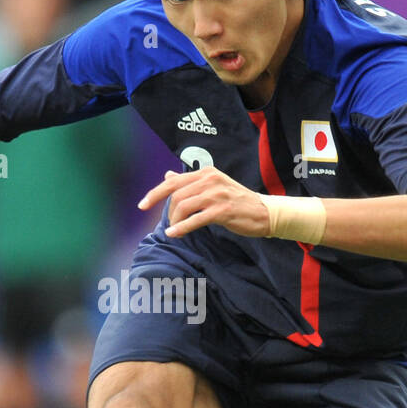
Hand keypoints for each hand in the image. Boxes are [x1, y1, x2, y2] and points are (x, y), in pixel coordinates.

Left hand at [139, 168, 270, 239]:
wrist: (264, 212)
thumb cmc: (237, 201)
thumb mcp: (214, 186)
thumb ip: (191, 182)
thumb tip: (168, 175)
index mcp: (206, 173)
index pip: (173, 181)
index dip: (154, 193)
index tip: (142, 205)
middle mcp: (210, 180)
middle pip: (175, 194)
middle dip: (167, 212)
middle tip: (168, 224)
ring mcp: (216, 195)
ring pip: (183, 206)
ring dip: (175, 221)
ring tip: (176, 230)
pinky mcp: (222, 211)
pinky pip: (195, 219)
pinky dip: (182, 228)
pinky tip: (175, 234)